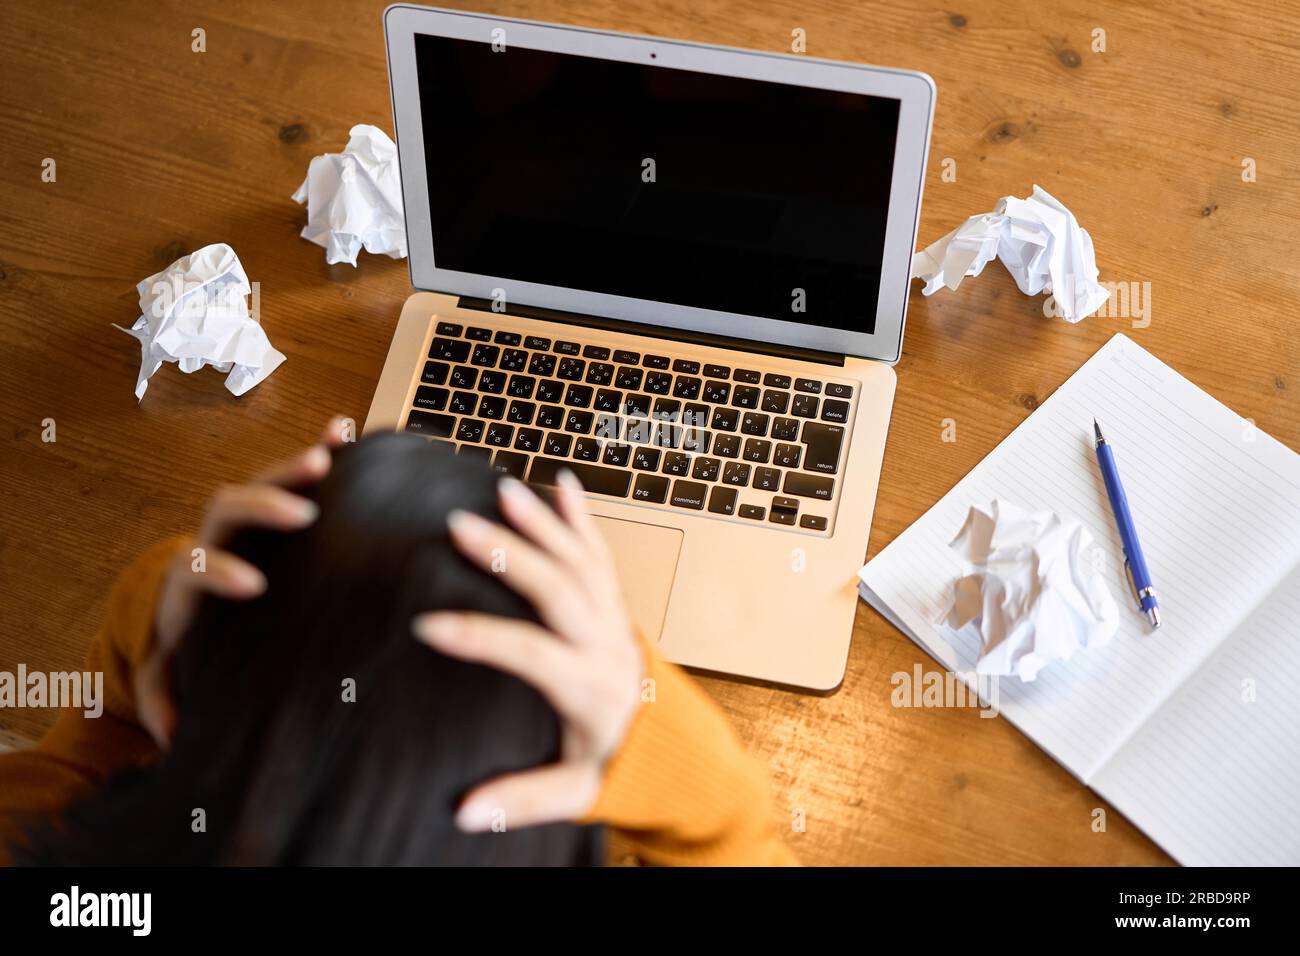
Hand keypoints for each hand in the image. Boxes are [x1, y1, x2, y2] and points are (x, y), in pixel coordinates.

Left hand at [136, 418, 348, 745]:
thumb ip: (165, 698)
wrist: (189, 603)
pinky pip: (294, 472)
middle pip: (226, 508)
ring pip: (260, 481)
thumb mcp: (172, 673)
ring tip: (330, 457)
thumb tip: (172, 734)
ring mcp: (243, 520)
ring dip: (293, 468)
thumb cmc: (191, 640)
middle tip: (301, 514)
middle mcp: (214, 540)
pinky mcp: (271, 507)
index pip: (197, 567)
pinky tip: (346, 429)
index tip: (253, 585)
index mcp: (189, 582)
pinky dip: (319, 448)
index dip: (220, 572)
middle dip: (261, 505)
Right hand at [413, 470, 643, 831]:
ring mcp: (613, 618)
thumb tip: (464, 813)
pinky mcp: (616, 605)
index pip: (529, 653)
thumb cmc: (618, 767)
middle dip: (510, 555)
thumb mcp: (575, 792)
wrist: (675, 748)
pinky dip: (582, 518)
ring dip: (543, 524)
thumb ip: (523, 798)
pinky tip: (562, 483)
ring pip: (581, 561)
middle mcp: (603, 643)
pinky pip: (602, 554)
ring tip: (503, 489)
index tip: (426, 625)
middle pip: (558, 589)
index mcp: (588, 687)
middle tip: (460, 525)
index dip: (478, 638)